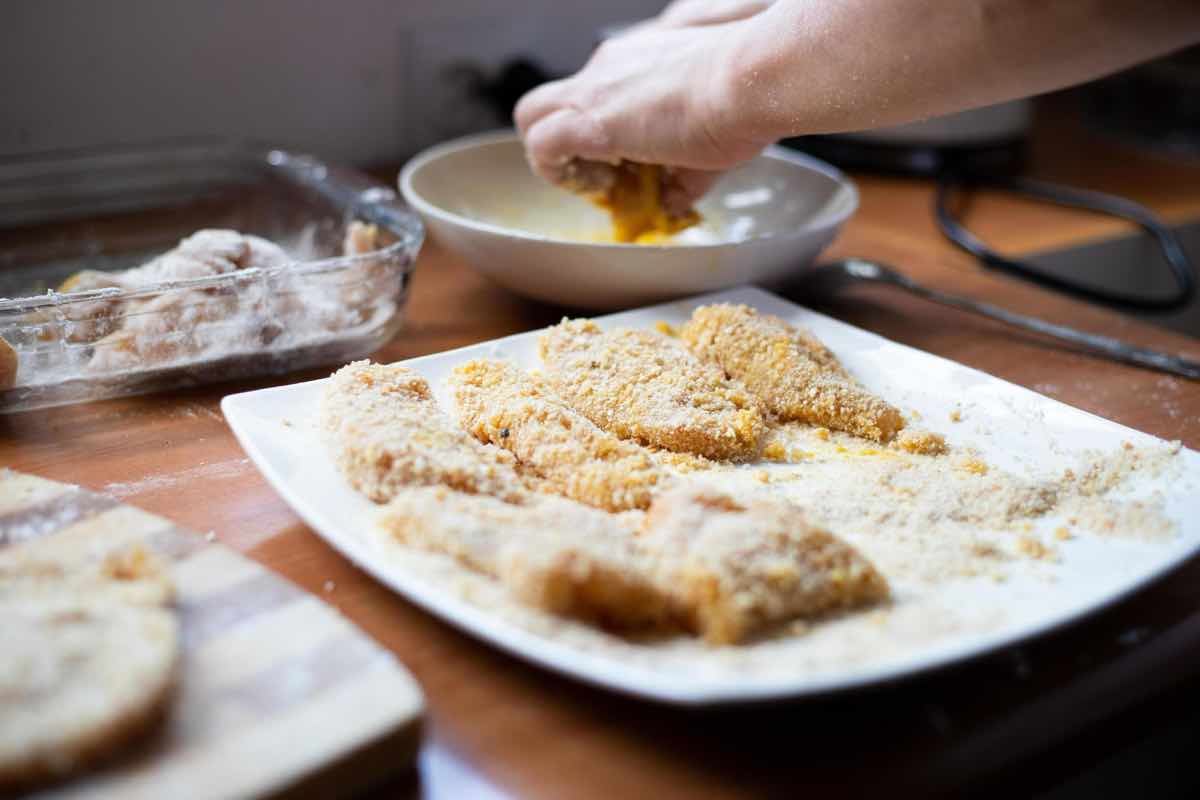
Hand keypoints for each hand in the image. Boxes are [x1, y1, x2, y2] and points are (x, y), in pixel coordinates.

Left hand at [514, 6, 774, 211]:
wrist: (750, 81)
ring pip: (532, 118)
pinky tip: (596, 187)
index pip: (592, 97)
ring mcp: (593, 90)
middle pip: (549, 102)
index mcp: (634, 64)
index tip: (624, 167)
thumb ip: (684, 178)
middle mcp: (606, 68)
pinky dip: (557, 172)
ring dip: (556, 159)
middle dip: (561, 144)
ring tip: (599, 184)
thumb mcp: (709, 145)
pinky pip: (541, 145)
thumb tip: (676, 207)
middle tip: (601, 175)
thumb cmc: (742, 101)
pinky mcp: (589, 120)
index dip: (598, 140)